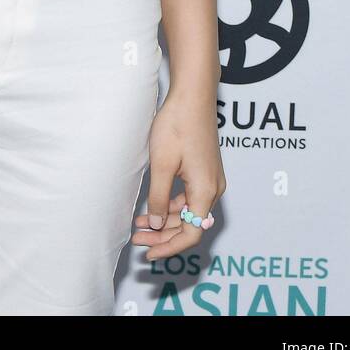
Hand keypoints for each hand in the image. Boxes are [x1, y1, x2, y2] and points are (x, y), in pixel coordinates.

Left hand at [131, 89, 224, 261]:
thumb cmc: (177, 125)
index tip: (149, 253)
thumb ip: (158, 198)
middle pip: (189, 224)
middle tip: (137, 240)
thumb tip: (155, 225)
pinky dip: (170, 205)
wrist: (192, 96)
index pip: (191, 233)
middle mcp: (213, 188)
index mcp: (206, 190)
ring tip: (138, 225)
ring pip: (188, 212)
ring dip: (164, 221)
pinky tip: (151, 206)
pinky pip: (189, 197)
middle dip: (163, 235)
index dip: (170, 247)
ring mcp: (210, 179)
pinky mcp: (204, 170)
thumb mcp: (162, 165)